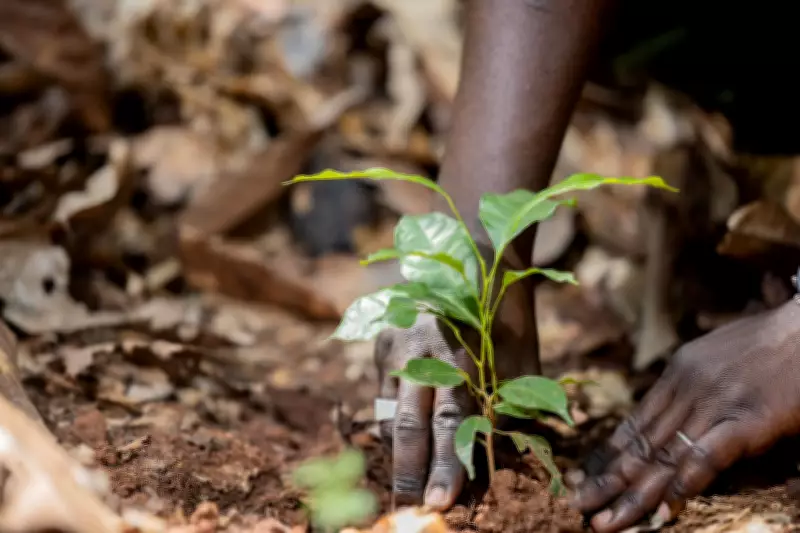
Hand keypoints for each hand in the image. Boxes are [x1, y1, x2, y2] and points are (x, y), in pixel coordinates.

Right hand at [374, 253, 538, 509]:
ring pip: (394, 410)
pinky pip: (386, 393)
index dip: (447, 464)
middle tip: (409, 509)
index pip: (452, 422)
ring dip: (399, 451)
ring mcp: (398, 344)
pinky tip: (399, 446)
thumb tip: (495, 452)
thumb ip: (508, 402)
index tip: (442, 501)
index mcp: (464, 354)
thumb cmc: (504, 313)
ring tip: (403, 486)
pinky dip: (394, 421)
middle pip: (413, 423)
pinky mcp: (383, 341)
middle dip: (411, 472)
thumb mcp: (519, 357)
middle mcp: (425, 351)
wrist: (473, 253)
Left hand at [571, 300, 799, 531]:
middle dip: (608, 481)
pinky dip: (685, 483)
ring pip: (665, 455)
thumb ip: (689, 388)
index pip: (633, 423)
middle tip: (579, 508)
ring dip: (635, 494)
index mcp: (677, 374)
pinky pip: (708, 456)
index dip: (607, 456)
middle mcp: (687, 388)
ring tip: (607, 521)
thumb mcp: (713, 357)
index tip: (583, 479)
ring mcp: (716, 404)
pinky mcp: (749, 419)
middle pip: (641, 444)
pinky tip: (665, 510)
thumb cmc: (767, 344)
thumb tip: (669, 419)